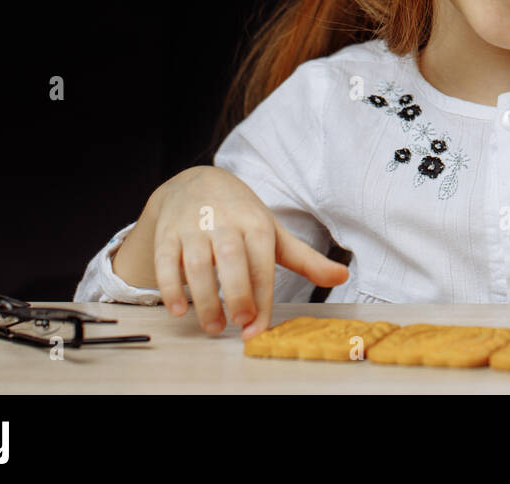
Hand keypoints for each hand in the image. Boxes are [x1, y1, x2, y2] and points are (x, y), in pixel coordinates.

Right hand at [150, 166, 348, 338]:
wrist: (196, 182)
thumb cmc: (241, 215)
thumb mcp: (273, 232)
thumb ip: (304, 258)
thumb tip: (343, 276)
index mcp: (256, 222)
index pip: (262, 261)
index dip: (262, 297)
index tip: (257, 327)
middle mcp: (225, 222)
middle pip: (231, 259)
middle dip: (236, 294)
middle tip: (238, 323)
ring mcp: (194, 226)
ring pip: (196, 264)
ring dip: (203, 298)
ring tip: (213, 326)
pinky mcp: (167, 232)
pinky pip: (166, 261)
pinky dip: (170, 286)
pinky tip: (178, 310)